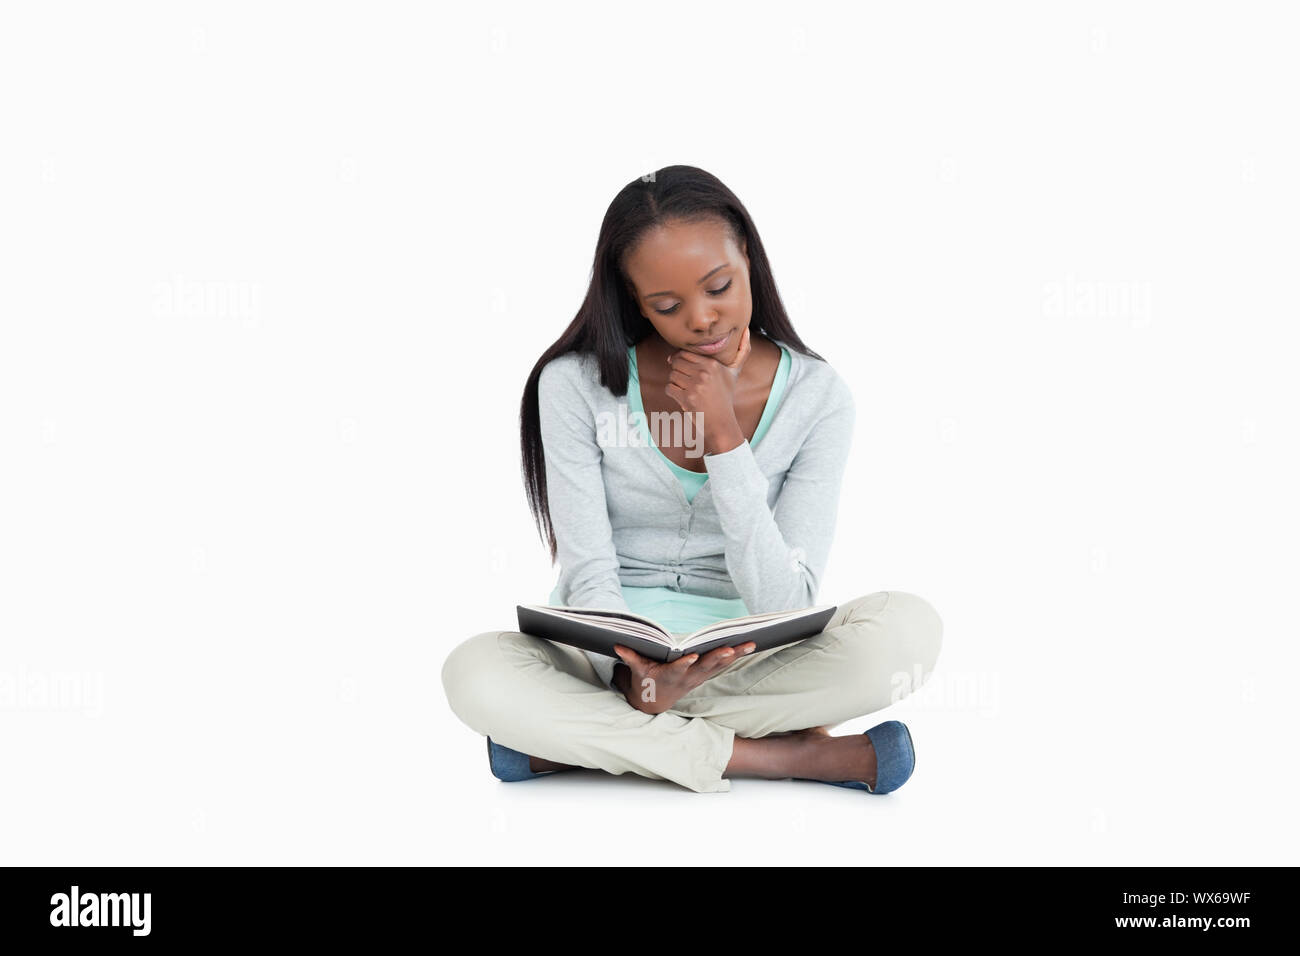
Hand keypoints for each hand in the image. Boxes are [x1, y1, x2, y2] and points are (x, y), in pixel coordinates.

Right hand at [612, 640, 758, 713]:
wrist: (656, 701)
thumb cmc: (647, 681)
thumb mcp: (637, 672)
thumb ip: (630, 658)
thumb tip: (618, 645)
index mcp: (670, 675)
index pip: (678, 669)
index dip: (685, 664)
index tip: (692, 656)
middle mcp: (688, 677)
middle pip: (705, 666)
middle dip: (718, 658)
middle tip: (730, 649)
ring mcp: (699, 676)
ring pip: (719, 665)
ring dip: (734, 655)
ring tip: (750, 644)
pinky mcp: (705, 673)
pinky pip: (723, 664)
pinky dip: (735, 655)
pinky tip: (749, 645)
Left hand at [665, 325, 751, 454]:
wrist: (721, 422)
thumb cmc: (725, 395)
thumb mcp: (734, 372)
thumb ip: (742, 351)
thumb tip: (747, 330)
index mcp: (713, 363)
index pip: (685, 353)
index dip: (681, 360)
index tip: (684, 368)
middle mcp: (704, 373)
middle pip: (676, 362)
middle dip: (677, 371)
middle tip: (684, 380)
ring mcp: (695, 386)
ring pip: (672, 375)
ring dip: (675, 382)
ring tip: (685, 389)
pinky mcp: (687, 398)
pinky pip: (669, 388)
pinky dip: (672, 392)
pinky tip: (682, 397)